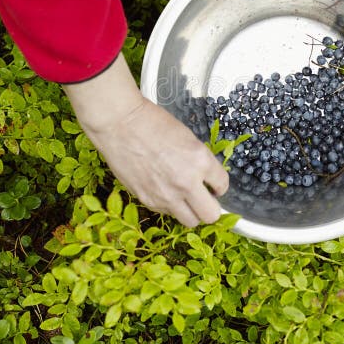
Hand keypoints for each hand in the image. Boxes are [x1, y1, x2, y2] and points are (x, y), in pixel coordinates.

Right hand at [63, 54, 227, 226]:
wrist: (120, 124)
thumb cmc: (153, 123)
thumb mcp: (188, 138)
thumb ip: (200, 162)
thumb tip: (205, 179)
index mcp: (200, 161)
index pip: (222, 186)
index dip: (219, 185)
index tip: (213, 184)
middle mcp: (186, 183)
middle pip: (210, 215)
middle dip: (210, 207)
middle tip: (204, 198)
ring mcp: (166, 195)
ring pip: (189, 221)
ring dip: (190, 211)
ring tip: (183, 197)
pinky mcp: (147, 201)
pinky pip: (167, 213)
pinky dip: (170, 206)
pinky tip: (164, 189)